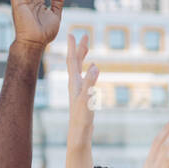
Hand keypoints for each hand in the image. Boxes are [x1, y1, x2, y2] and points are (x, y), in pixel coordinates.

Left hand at [65, 34, 97, 149]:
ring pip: (80, 69)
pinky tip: (93, 68)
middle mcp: (74, 84)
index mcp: (74, 83)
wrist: (78, 134)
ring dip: (83, 57)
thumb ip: (90, 82)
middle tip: (84, 36)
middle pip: (75, 62)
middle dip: (79, 48)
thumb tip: (96, 65)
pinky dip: (89, 69)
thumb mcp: (87, 99)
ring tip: (87, 48)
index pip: (72, 61)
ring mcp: (78, 89)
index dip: (73, 47)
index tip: (73, 33)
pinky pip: (85, 77)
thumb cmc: (82, 119)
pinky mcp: (83, 95)